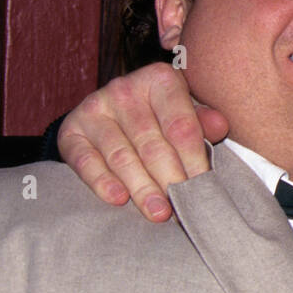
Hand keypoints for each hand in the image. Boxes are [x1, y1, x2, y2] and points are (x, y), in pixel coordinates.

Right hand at [56, 63, 228, 221]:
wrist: (110, 115)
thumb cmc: (160, 117)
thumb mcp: (185, 111)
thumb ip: (203, 121)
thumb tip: (221, 126)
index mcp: (159, 80)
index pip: (180, 125)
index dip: (194, 160)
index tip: (204, 187)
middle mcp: (124, 90)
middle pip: (151, 144)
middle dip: (170, 179)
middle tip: (184, 207)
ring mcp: (94, 109)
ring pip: (122, 156)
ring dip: (141, 188)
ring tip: (158, 213)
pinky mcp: (71, 131)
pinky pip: (86, 160)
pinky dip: (102, 181)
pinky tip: (118, 199)